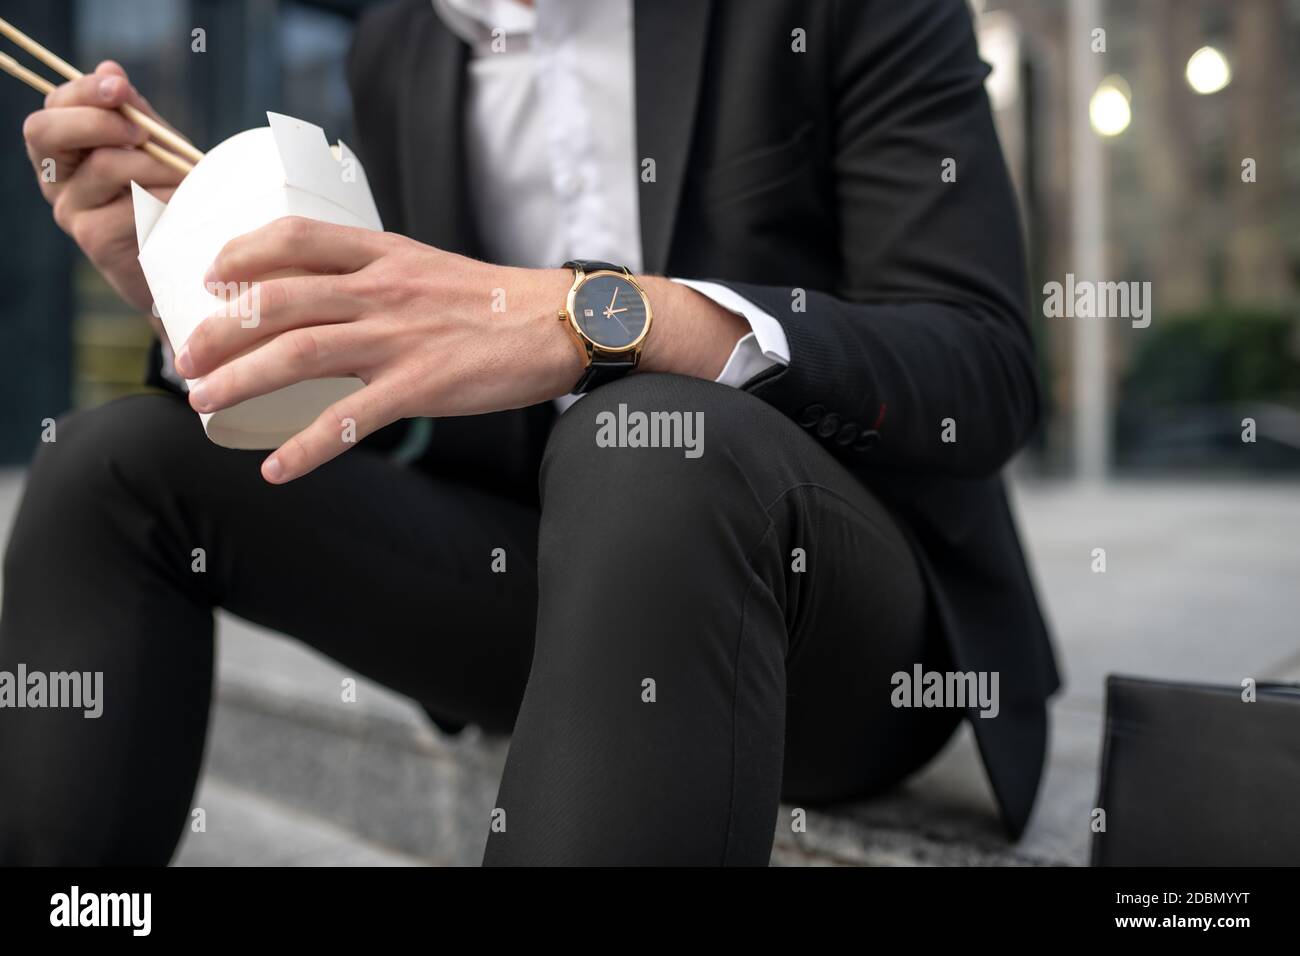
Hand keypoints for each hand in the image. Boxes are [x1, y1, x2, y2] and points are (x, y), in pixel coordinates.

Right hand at [22, 61, 185, 338]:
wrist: (186, 261)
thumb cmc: (169, 197)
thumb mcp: (154, 147)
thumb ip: (134, 112)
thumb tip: (109, 67)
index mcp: (65, 151)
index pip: (52, 108)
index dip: (81, 91)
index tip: (119, 86)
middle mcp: (57, 180)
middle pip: (45, 131)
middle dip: (98, 119)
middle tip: (142, 131)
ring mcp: (71, 212)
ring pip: (102, 165)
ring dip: (153, 162)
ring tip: (183, 176)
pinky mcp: (94, 239)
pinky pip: (128, 202)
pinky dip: (164, 196)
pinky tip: (180, 205)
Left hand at [178, 217, 580, 482]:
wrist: (560, 323)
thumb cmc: (496, 302)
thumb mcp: (429, 267)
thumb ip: (376, 274)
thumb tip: (323, 294)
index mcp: (384, 253)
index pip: (294, 237)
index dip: (239, 254)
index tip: (209, 278)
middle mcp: (382, 289)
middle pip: (277, 300)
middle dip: (219, 330)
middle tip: (186, 358)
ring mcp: (399, 338)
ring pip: (299, 353)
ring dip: (242, 379)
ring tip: (204, 402)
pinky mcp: (421, 386)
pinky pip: (350, 420)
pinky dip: (306, 449)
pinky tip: (277, 469)